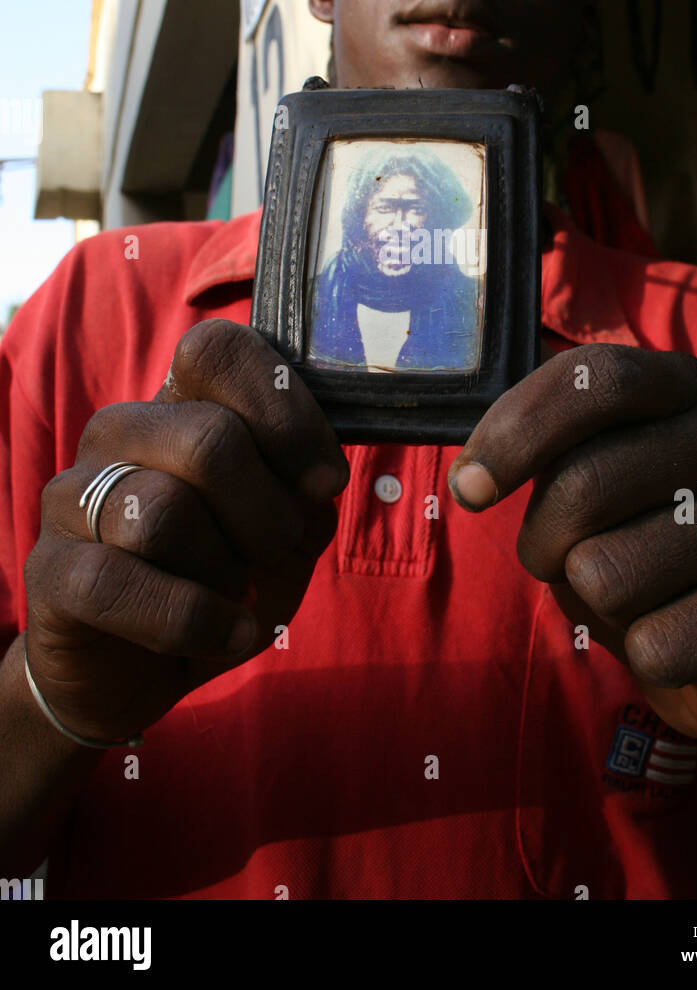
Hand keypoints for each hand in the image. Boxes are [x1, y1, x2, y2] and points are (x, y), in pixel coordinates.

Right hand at [24, 320, 348, 742]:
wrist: (146, 668)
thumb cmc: (224, 576)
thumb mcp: (287, 527)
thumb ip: (305, 490)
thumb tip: (316, 480)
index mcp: (180, 401)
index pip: (218, 351)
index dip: (285, 412)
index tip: (323, 482)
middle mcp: (120, 432)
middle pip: (209, 439)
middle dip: (268, 515)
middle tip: (274, 555)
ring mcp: (74, 496)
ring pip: (164, 513)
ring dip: (227, 572)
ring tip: (235, 594)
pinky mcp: (49, 570)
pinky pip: (117, 581)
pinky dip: (193, 618)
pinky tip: (226, 635)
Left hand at [447, 343, 696, 740]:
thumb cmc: (628, 548)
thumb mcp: (577, 485)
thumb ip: (533, 452)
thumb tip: (471, 479)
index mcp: (681, 387)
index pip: (592, 378)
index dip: (515, 433)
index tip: (471, 489)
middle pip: (583, 482)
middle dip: (542, 544)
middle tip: (566, 563)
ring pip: (608, 573)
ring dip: (595, 604)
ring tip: (636, 599)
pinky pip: (658, 642)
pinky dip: (643, 654)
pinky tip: (679, 640)